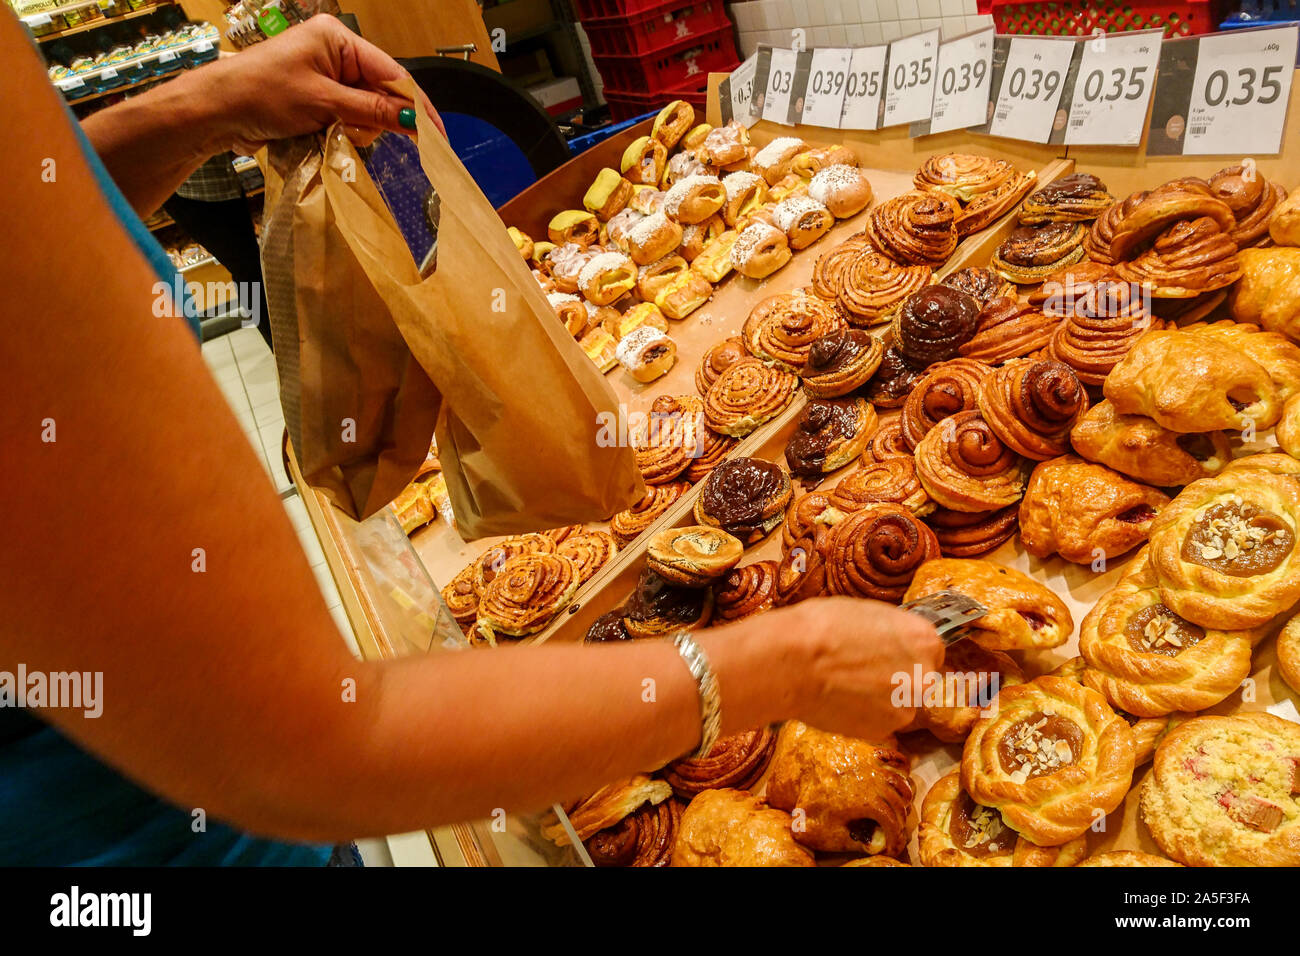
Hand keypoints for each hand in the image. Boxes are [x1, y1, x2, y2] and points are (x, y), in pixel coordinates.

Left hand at [194, 15, 444, 154]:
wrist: (215, 111)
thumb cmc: (261, 93)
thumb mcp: (323, 102)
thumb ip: (372, 111)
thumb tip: (414, 120)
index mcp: (337, 39)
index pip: (392, 73)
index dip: (416, 105)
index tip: (437, 136)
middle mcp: (334, 53)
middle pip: (381, 91)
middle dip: (380, 118)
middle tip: (373, 138)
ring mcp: (325, 76)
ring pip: (366, 109)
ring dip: (359, 129)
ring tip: (336, 134)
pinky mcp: (316, 99)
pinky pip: (348, 118)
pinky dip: (345, 132)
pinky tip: (331, 138)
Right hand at [785, 597, 944, 740]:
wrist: (794, 662)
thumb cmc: (823, 627)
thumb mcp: (867, 612)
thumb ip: (891, 631)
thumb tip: (890, 642)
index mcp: (925, 640)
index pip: (930, 650)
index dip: (905, 651)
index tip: (886, 653)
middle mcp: (925, 676)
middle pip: (918, 679)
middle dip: (896, 677)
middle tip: (863, 670)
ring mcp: (905, 708)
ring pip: (898, 703)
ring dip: (880, 698)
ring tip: (846, 686)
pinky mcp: (882, 731)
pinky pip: (878, 721)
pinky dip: (863, 714)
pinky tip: (840, 700)